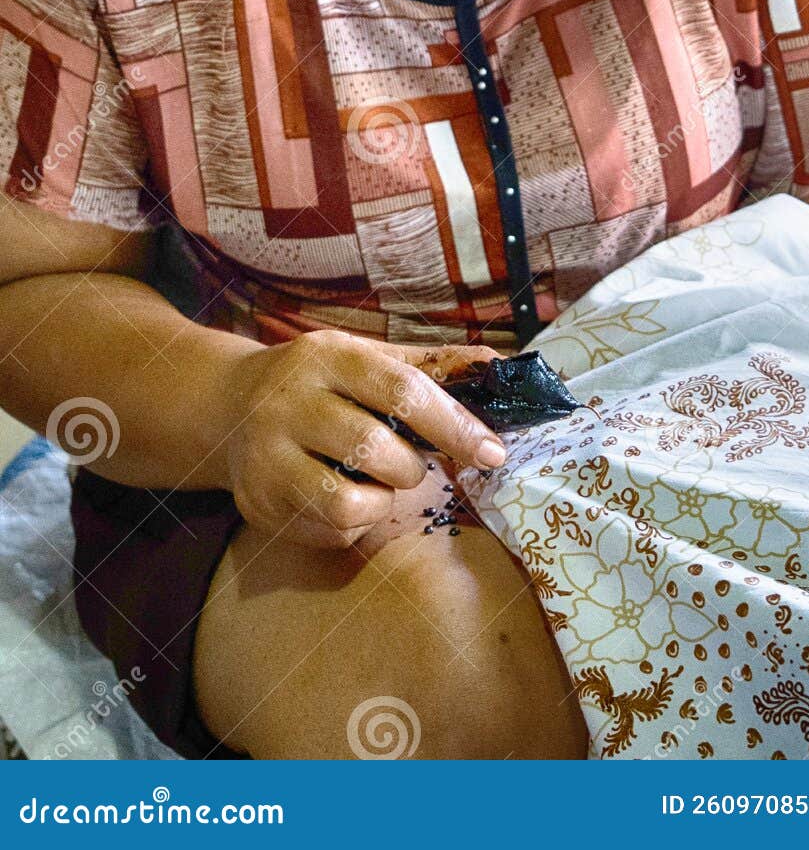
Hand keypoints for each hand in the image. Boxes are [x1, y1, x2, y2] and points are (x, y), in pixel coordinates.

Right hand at [224, 330, 504, 547]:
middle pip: (376, 449)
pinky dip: (355, 522)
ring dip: (382, 501)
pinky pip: (328, 531)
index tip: (492, 451)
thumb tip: (500, 369)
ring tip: (374, 481)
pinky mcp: (257, 504)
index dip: (454, 424)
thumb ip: (432, 366)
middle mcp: (289, 403)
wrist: (228, 407)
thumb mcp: (366, 358)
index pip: (402, 390)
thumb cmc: (318, 382)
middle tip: (409, 463)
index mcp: (327, 357)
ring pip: (349, 503)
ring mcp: (266, 457)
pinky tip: (343, 495)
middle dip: (411, 468)